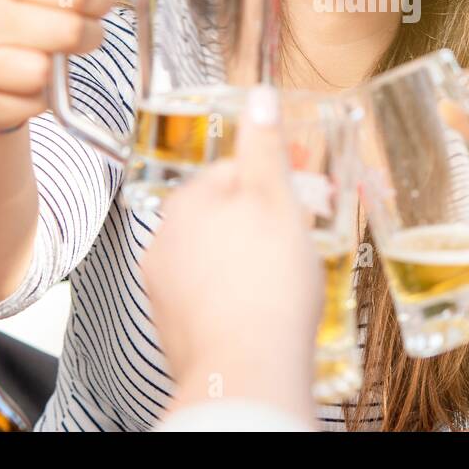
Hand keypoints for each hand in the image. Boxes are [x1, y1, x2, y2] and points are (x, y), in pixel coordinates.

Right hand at [0, 0, 118, 130]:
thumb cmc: (23, 11)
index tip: (99, 4)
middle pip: (67, 30)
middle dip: (90, 35)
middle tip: (85, 34)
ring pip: (43, 70)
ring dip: (61, 70)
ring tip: (54, 58)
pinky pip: (32, 103)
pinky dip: (42, 97)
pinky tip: (28, 83)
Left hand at [140, 87, 322, 423]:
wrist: (248, 374)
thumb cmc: (266, 287)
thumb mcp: (276, 199)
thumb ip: (265, 145)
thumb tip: (259, 94)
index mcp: (185, 204)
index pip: (233, 172)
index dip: (276, 182)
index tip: (304, 197)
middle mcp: (163, 242)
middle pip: (224, 214)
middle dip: (264, 220)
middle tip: (303, 236)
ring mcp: (165, 289)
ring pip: (217, 256)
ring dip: (250, 258)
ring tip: (288, 277)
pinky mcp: (176, 328)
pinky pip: (212, 297)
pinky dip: (237, 297)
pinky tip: (266, 308)